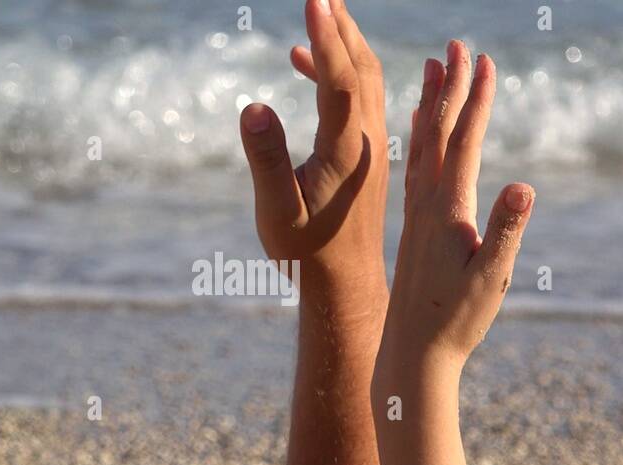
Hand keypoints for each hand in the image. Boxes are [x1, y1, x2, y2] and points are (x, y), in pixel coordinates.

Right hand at [239, 0, 387, 301]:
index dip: (327, 38)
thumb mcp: (277, 211)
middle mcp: (367, 141)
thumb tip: (252, 107)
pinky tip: (300, 62)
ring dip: (343, 41)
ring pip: (366, 78)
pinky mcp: (366, 152)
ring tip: (318, 9)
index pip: (340, 80)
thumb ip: (265, 159)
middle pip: (361, 67)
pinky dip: (334, 71)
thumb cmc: (306, 250)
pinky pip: (358, 97)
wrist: (344, 280)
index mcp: (346, 150)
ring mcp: (371, 145)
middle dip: (341, 24)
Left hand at [379, 40, 534, 372]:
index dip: (475, 99)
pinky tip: (419, 127)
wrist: (410, 351)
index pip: (463, 142)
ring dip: (430, 104)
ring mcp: (417, 212)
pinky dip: (418, 139)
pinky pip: (414, 168)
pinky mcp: (414, 225)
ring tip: (432, 68)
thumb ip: (506, 233)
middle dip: (451, 86)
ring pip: (422, 146)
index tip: (483, 59)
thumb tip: (524, 186)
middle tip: (457, 43)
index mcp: (447, 209)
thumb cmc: (455, 321)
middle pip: (439, 132)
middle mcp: (426, 203)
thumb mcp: (491, 279)